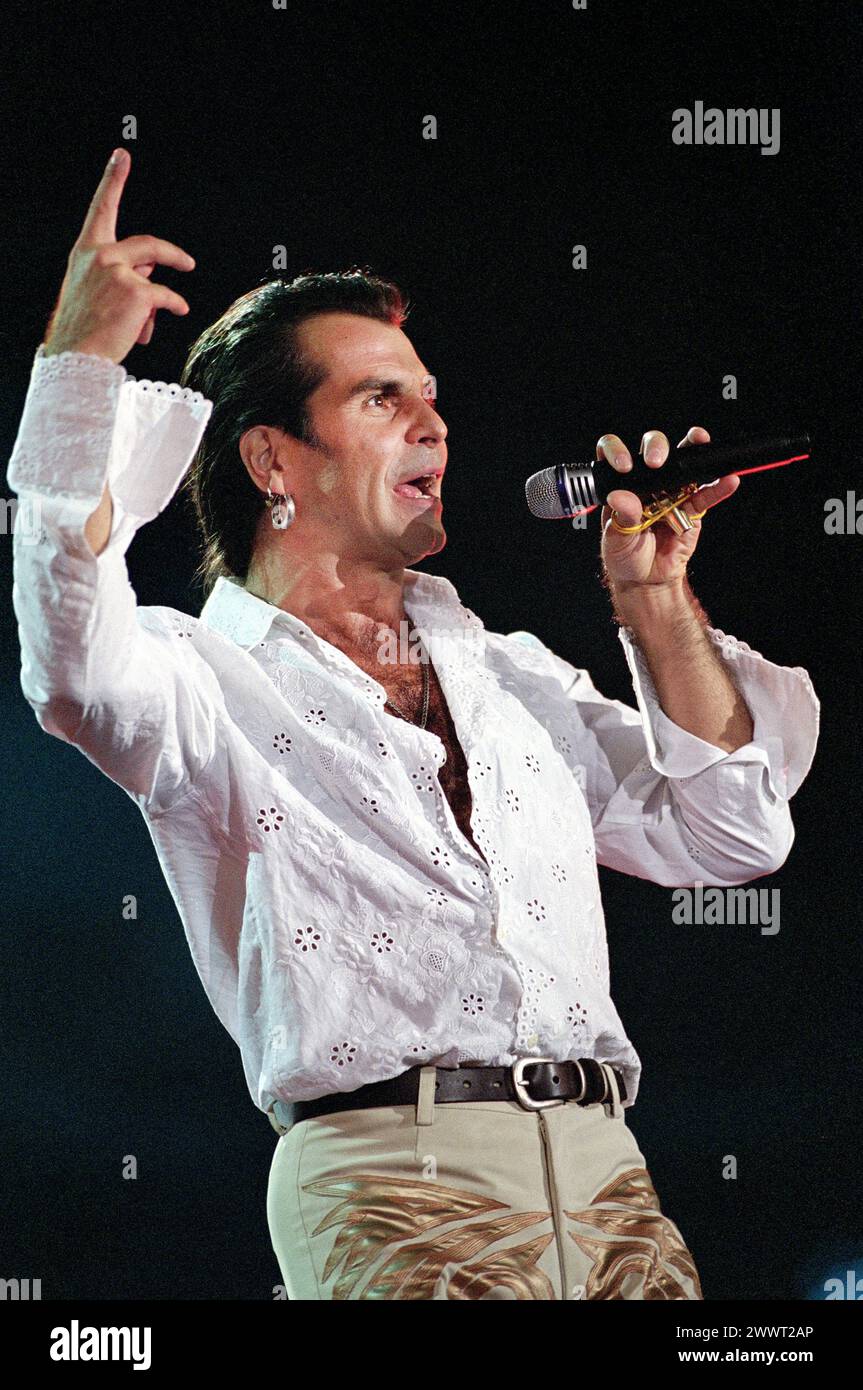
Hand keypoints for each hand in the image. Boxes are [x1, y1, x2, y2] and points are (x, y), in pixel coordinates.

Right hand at [43, 148, 195, 363]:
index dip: (114, 180)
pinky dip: (174, 304)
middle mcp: (100, 255)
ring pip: (156, 271)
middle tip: (188, 263)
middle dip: (171, 254)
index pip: (102, 209)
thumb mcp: (94, 291)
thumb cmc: (85, 329)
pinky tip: (179, 310)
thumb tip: (150, 270)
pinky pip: (165, 296)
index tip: (121, 155)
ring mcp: (119, 271)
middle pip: (147, 245)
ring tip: (176, 305)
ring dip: (168, 289)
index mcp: (85, 252)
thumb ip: (119, 273)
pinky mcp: (136, 292)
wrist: (77, 355)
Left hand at [598, 426, 739, 589]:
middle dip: (657, 447)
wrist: (647, 579)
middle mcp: (646, 483)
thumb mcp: (616, 539)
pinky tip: (728, 480)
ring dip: (694, 451)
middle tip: (656, 463)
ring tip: (701, 441)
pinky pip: (706, 495)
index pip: (614, 454)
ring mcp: (671, 492)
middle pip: (654, 450)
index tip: (623, 465)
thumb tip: (620, 497)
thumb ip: (621, 517)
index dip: (616, 450)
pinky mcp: (691, 508)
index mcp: (621, 486)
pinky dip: (718, 487)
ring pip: (684, 464)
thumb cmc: (625, 557)